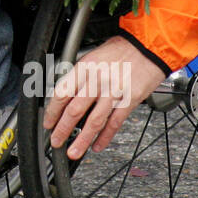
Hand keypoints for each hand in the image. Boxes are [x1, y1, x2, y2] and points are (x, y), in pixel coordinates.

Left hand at [43, 35, 166, 159]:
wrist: (148, 45)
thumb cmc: (121, 50)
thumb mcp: (92, 56)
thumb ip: (80, 76)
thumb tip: (66, 96)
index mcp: (84, 68)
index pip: (62, 93)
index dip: (52, 111)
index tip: (48, 123)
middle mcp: (97, 80)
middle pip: (74, 110)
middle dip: (62, 129)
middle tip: (56, 141)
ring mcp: (114, 92)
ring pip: (94, 121)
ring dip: (82, 140)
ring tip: (74, 152)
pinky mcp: (129, 100)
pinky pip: (114, 122)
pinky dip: (105, 137)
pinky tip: (97, 146)